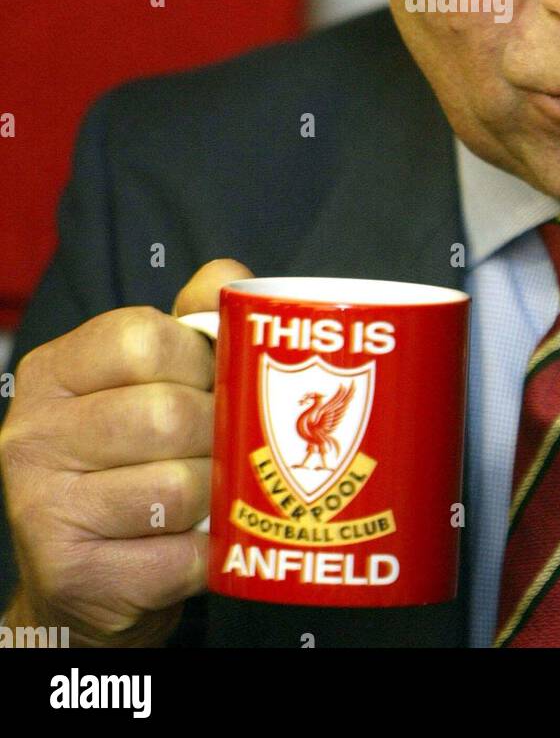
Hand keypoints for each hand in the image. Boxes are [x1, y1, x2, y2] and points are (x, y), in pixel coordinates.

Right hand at [0, 258, 253, 645]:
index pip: (141, 338)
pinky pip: (177, 557)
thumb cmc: (131, 458)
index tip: (215, 381)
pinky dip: (205, 553)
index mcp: (52, 371)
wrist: (84, 577)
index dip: (201, 359)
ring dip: (214, 498)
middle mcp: (32, 435)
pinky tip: (196, 544)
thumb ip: (190, 320)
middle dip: (219, 434)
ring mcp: (42, 509)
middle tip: (228, 446)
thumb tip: (230, 278)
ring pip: (176, 489)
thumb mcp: (149, 378)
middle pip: (165, 415)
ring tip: (211, 497)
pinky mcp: (71, 575)